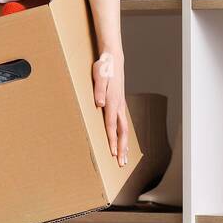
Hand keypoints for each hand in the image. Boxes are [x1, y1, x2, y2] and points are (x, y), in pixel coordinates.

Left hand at [92, 50, 128, 165]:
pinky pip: (123, 123)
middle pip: (122, 132)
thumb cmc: (104, 67)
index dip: (112, 141)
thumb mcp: (98, 76)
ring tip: (124, 158)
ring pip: (124, 129)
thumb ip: (98, 90)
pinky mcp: (119, 104)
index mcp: (113, 102)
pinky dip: (123, 135)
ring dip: (124, 144)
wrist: (113, 59)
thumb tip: (99, 104)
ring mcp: (121, 105)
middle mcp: (119, 106)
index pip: (111, 126)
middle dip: (122, 148)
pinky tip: (123, 141)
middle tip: (122, 163)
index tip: (114, 154)